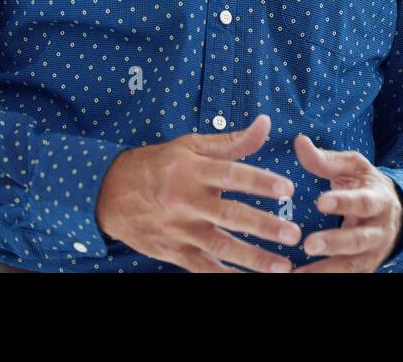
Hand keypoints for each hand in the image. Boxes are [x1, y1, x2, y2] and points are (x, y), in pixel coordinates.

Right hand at [95, 114, 302, 272]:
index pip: (232, 174)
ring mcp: (179, 229)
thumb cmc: (158, 164)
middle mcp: (185, 201)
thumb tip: (266, 123)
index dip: (260, 182)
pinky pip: (202, 268)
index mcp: (192, 170)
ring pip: (219, 246)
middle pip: (229, 215)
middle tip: (293, 234)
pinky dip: (225, 276)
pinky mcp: (172, 252)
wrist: (108, 193)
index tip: (288, 189)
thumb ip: (232, 141)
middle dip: (264, 226)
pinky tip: (249, 280)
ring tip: (283, 266)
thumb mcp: (190, 145)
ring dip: (253, 258)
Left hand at [290, 134, 402, 272]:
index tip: (320, 202)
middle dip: (334, 243)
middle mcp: (378, 229)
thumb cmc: (365, 185)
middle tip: (308, 244)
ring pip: (351, 266)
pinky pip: (345, 277)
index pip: (362, 201)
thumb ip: (327, 159)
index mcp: (378, 199)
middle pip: (358, 240)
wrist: (394, 213)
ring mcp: (372, 253)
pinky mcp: (363, 268)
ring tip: (297, 274)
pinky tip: (299, 278)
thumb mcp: (353, 168)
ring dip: (325, 271)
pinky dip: (325, 279)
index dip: (343, 202)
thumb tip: (300, 141)